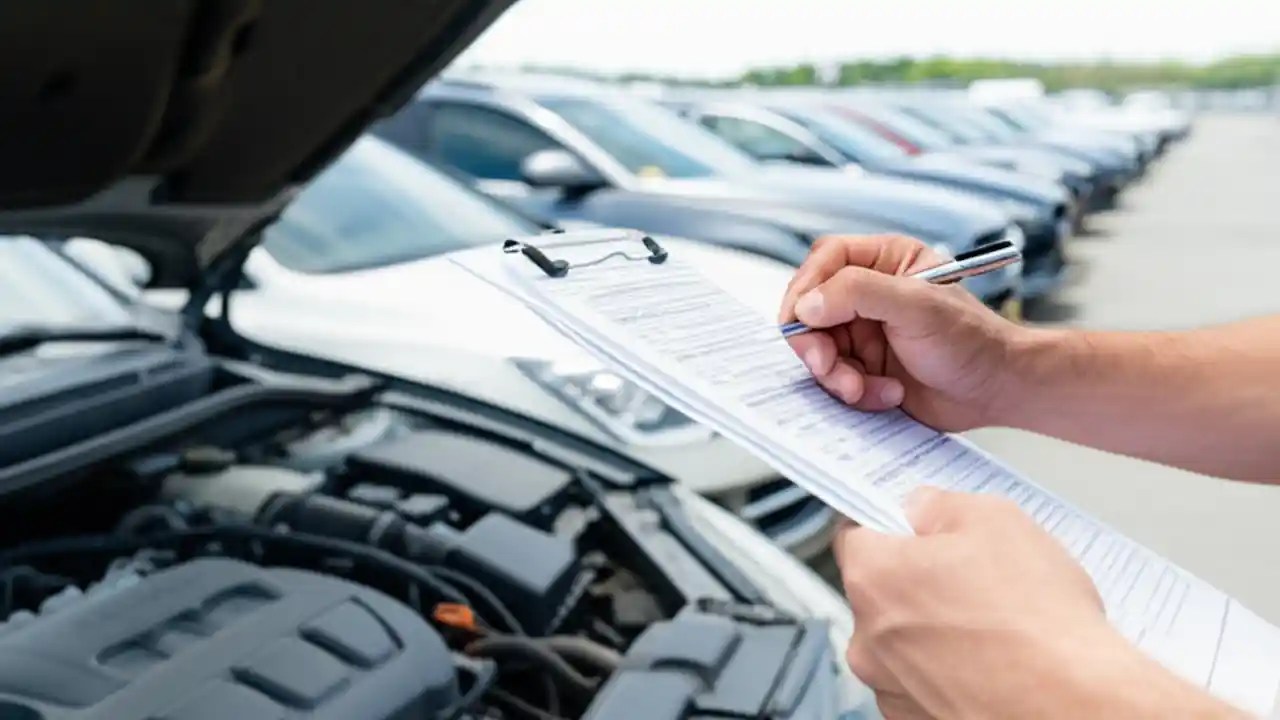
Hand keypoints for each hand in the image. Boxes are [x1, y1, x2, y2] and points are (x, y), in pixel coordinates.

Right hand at [778, 234, 1019, 430]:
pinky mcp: (865, 366)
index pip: (824, 261)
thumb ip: (858, 294)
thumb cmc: (972, 340)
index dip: (805, 290)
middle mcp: (868, 294)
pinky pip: (835, 379)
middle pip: (810, 310)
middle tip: (827, 365)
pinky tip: (888, 394)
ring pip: (818, 349)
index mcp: (883, 261)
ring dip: (837, 375)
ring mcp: (864, 331)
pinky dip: (855, 392)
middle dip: (816, 344)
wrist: (996, 390)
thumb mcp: (917, 306)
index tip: (801, 320)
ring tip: (864, 388)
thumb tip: (807, 304)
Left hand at [836, 488, 1245, 719]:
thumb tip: (922, 509)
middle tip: (973, 580)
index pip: (854, 535)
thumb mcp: (997, 521)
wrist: (1074, 707)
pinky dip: (950, 675)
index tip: (914, 527)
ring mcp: (890, 690)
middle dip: (918, 582)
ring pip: (902, 644)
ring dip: (934, 633)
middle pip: (880, 593)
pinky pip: (923, 684)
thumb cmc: (1038, 624)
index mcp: (873, 578)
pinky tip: (994, 667)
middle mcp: (868, 640)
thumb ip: (942, 506)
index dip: (887, 525)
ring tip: (994, 630)